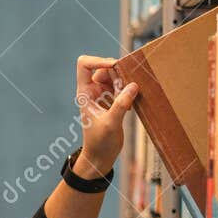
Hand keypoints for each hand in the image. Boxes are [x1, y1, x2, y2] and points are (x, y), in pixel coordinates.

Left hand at [74, 55, 138, 176]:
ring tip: (129, 100)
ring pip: (114, 77)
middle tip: (126, 90)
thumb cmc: (100, 142)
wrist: (100, 157)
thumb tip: (133, 85)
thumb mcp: (111, 123)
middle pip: (104, 69)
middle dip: (117, 75)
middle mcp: (92, 91)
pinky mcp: (111, 102)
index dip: (98, 61)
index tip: (114, 66)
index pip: (84, 65)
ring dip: (124, 84)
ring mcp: (102, 96)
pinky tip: (130, 107)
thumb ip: (121, 104)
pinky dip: (128, 92)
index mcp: (84, 93)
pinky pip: (121, 88)